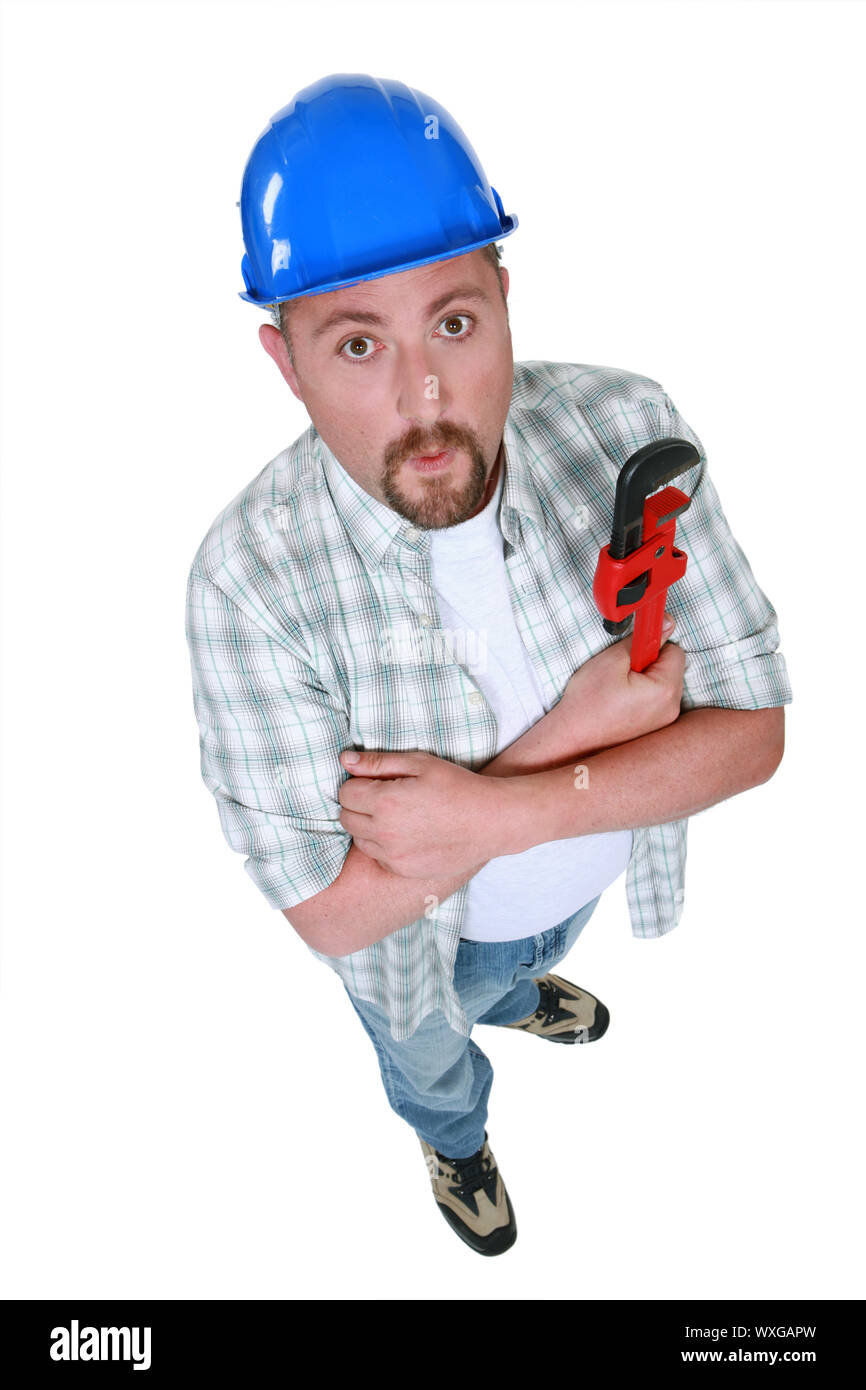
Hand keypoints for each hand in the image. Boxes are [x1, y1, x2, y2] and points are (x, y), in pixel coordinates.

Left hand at [337, 748, 497, 877]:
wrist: (490, 821)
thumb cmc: (456, 786)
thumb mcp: (420, 763)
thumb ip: (378, 762)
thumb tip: (345, 759)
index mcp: (386, 801)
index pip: (345, 793)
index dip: (358, 784)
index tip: (376, 782)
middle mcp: (384, 832)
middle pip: (346, 817)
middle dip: (358, 805)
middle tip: (384, 797)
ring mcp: (393, 855)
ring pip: (358, 839)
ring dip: (367, 826)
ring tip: (395, 815)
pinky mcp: (403, 869)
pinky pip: (376, 856)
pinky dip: (382, 845)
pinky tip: (405, 834)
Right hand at [558, 612, 684, 754]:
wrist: (570, 740)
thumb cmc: (587, 702)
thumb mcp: (612, 659)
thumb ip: (643, 639)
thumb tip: (666, 622)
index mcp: (665, 691)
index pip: (675, 652)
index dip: (653, 646)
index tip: (633, 651)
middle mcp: (671, 710)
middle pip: (671, 670)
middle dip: (649, 664)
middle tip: (621, 671)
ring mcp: (664, 723)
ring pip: (662, 686)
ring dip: (644, 680)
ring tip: (617, 689)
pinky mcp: (653, 730)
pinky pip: (655, 703)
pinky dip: (641, 697)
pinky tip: (619, 703)